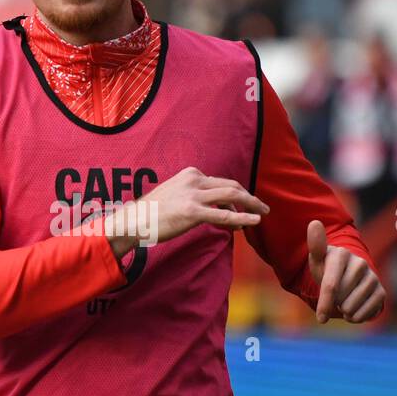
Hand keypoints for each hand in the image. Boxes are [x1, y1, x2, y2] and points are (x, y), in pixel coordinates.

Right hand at [102, 166, 268, 258]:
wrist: (133, 221)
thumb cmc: (152, 213)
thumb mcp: (175, 195)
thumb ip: (194, 196)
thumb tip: (213, 209)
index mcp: (190, 174)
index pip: (220, 182)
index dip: (236, 196)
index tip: (241, 208)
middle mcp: (194, 180)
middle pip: (231, 186)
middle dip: (250, 196)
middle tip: (263, 206)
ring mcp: (193, 196)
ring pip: (231, 196)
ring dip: (251, 204)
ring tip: (263, 213)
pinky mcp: (192, 212)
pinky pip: (223, 215)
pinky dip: (242, 218)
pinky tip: (254, 221)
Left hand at [308, 219, 384, 323]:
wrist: (347, 279)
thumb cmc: (327, 270)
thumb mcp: (317, 261)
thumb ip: (316, 246)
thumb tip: (314, 222)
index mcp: (341, 254)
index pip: (331, 285)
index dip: (325, 303)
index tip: (320, 319)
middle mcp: (359, 263)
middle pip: (341, 297)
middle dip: (333, 304)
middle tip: (333, 299)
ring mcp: (372, 276)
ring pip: (353, 306)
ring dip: (344, 311)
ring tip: (342, 304)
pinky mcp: (381, 291)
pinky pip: (367, 312)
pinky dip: (357, 317)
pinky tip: (352, 312)